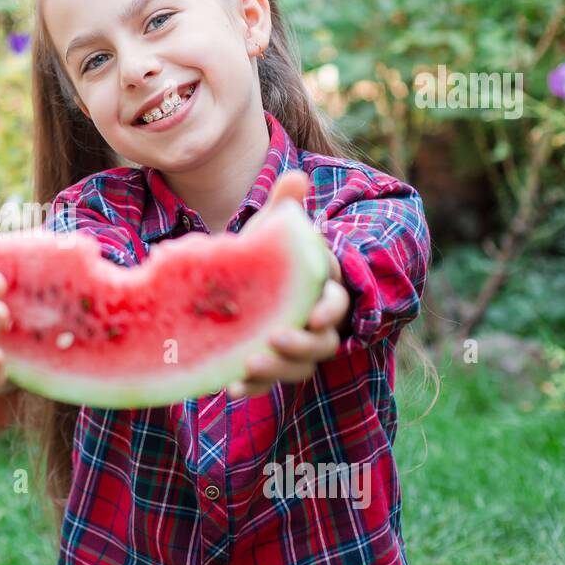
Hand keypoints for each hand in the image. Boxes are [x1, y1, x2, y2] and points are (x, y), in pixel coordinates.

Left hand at [226, 171, 348, 398]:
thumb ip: (285, 209)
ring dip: (276, 370)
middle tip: (276, 339)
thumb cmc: (263, 256)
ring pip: (298, 368)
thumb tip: (296, 175)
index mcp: (320, 290)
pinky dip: (251, 389)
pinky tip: (228, 389)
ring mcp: (293, 350)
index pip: (337, 302)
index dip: (330, 309)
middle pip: (322, 342)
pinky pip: (266, 385)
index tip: (314, 314)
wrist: (236, 287)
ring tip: (248, 366)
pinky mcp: (269, 368)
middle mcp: (314, 324)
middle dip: (302, 343)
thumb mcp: (269, 230)